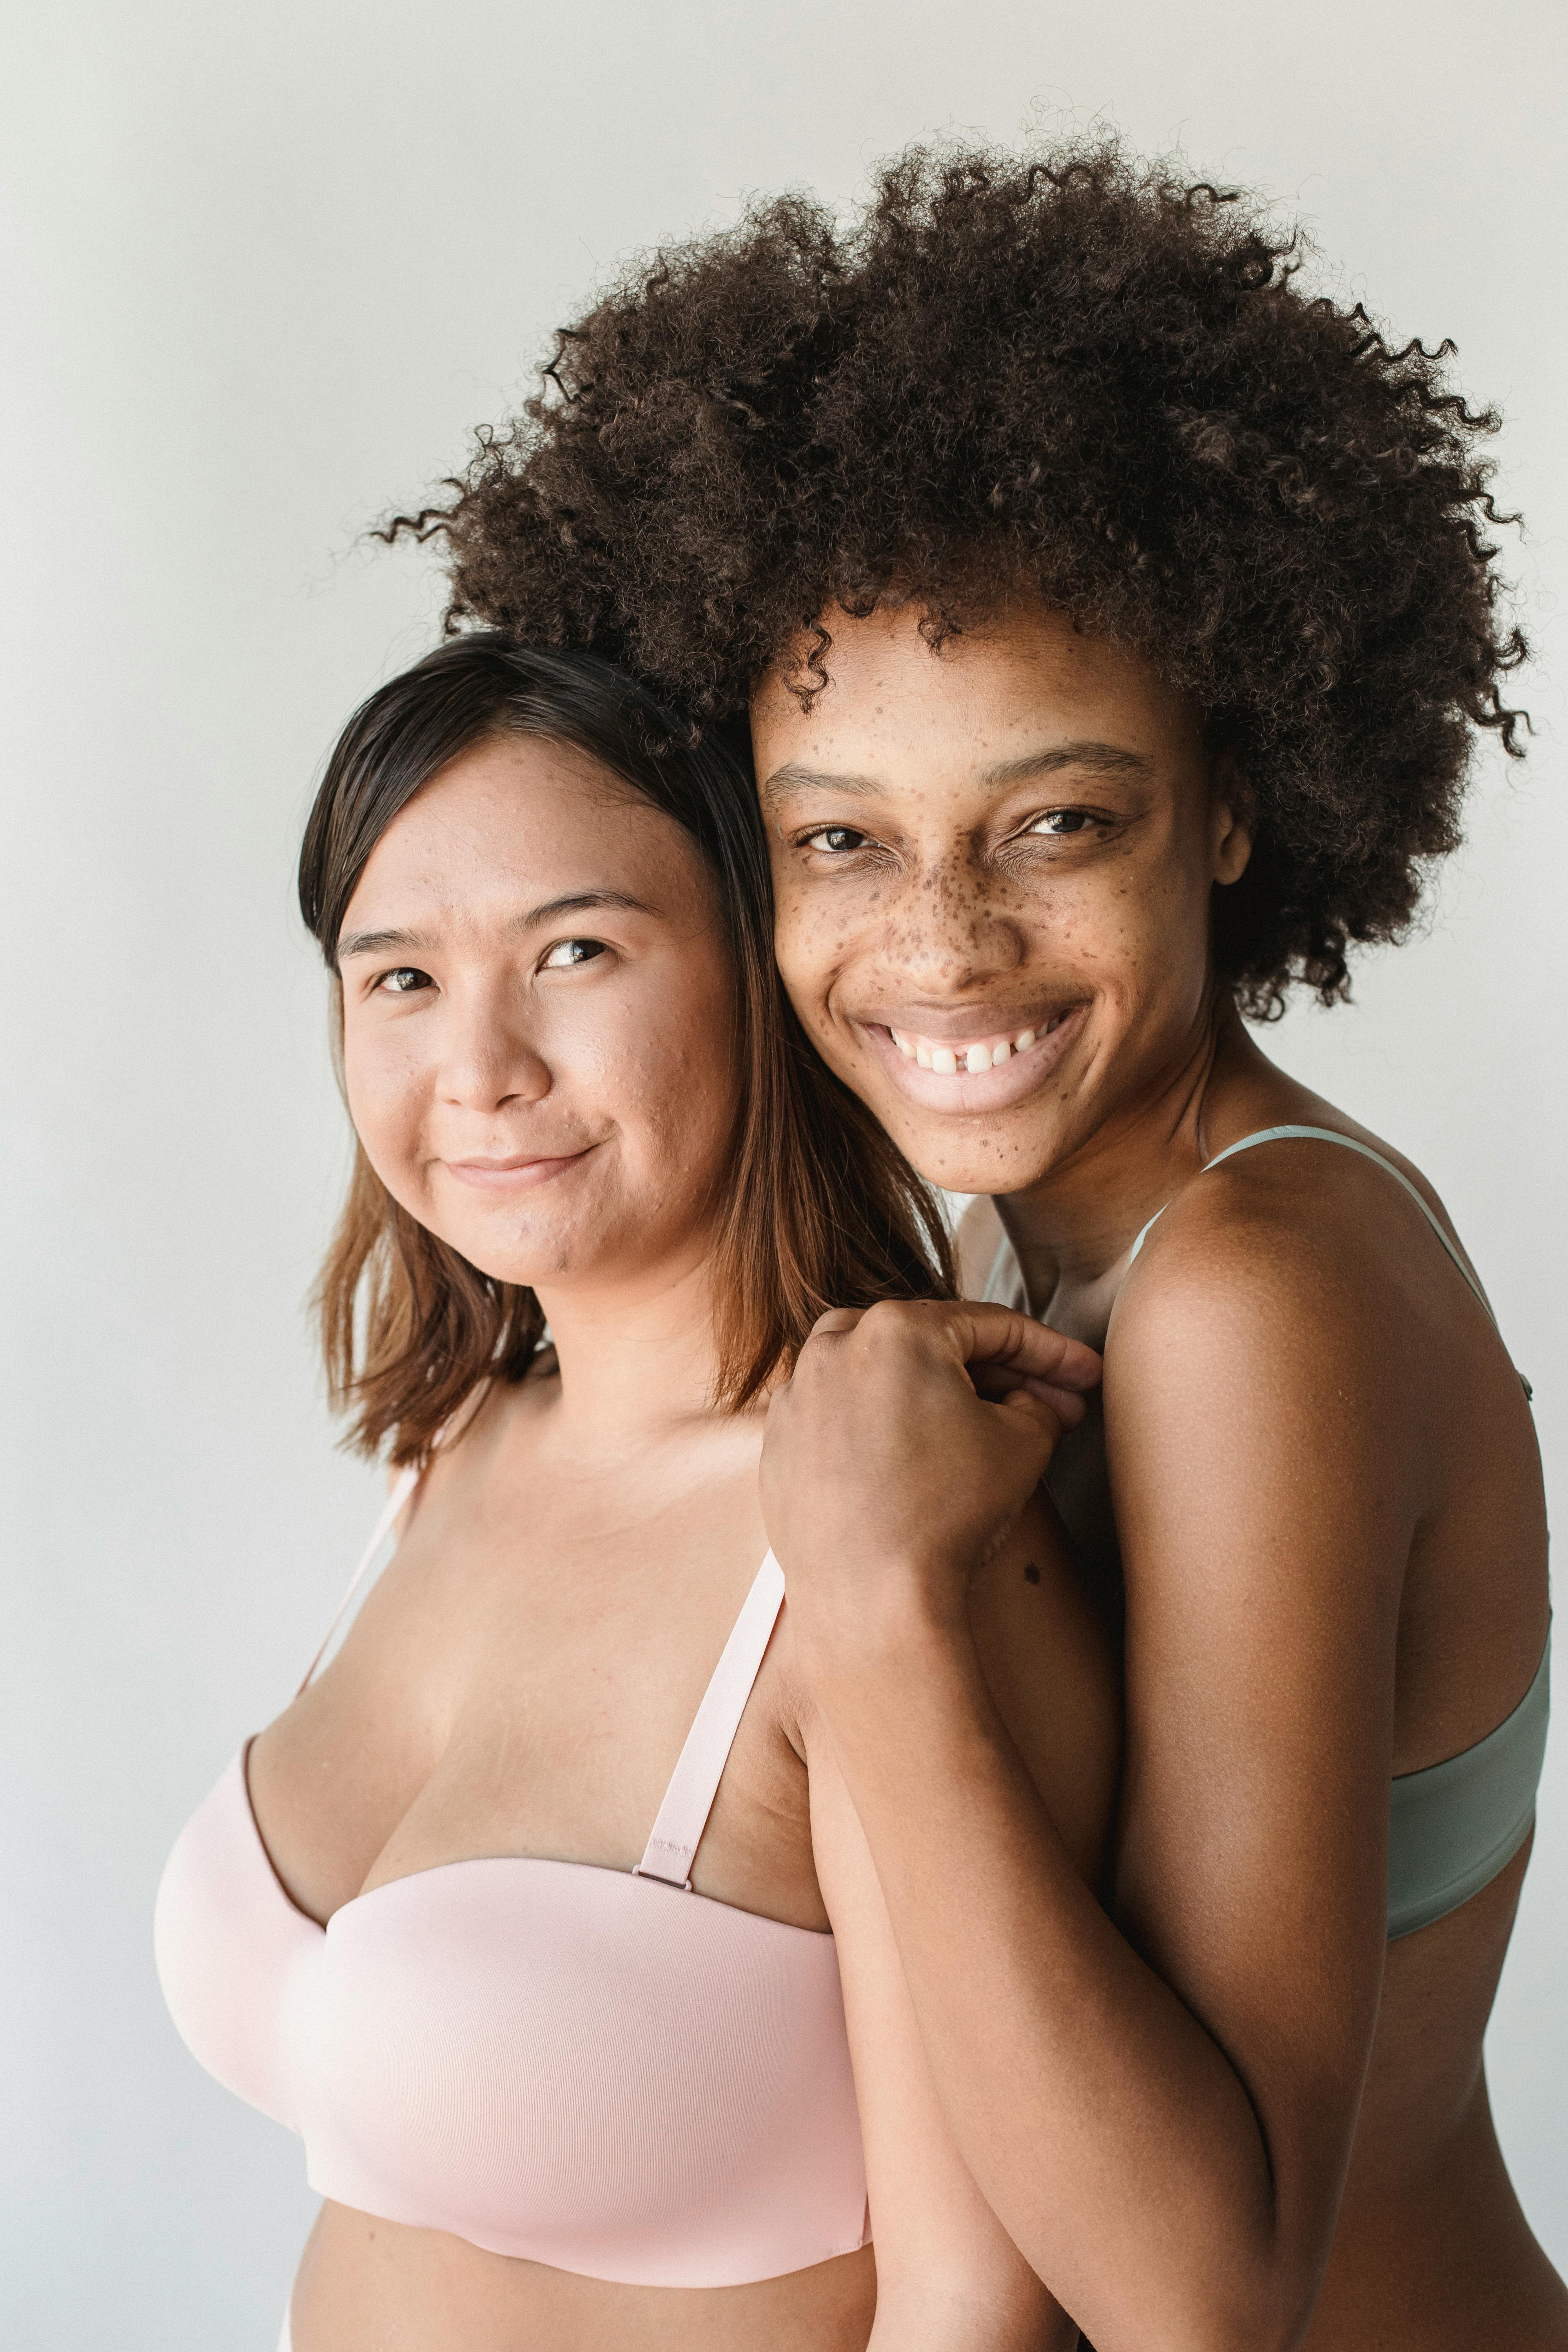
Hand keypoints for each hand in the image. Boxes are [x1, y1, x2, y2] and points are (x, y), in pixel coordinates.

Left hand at [761, 1300, 1101, 1679]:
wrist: (872, 1598)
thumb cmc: (946, 1514)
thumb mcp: (1024, 1444)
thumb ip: (1035, 1404)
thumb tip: (1031, 1401)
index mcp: (898, 1329)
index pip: (993, 1328)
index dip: (1052, 1352)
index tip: (1083, 1374)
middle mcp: (835, 1348)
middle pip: (934, 1344)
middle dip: (999, 1374)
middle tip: (1047, 1405)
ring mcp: (799, 1395)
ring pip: (880, 1371)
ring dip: (936, 1389)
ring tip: (981, 1421)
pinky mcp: (779, 1443)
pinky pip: (841, 1416)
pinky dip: (881, 1424)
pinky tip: (916, 1454)